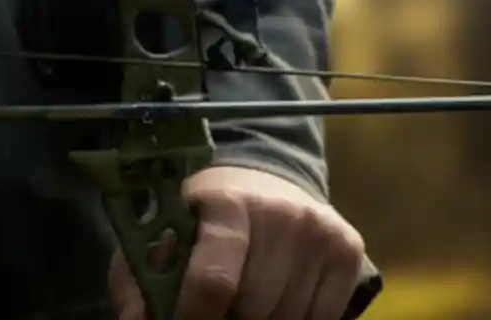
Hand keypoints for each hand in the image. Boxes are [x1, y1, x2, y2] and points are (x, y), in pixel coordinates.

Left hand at [109, 166, 367, 319]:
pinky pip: (324, 316)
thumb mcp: (161, 240)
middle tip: (221, 310)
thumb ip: (141, 284)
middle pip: (255, 306)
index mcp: (225, 202)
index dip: (193, 318)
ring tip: (248, 304)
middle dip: (231, 319)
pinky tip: (280, 304)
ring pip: (289, 316)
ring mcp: (319, 228)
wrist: (266, 184)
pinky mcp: (349, 246)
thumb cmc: (201, 222)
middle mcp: (280, 210)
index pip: (214, 281)